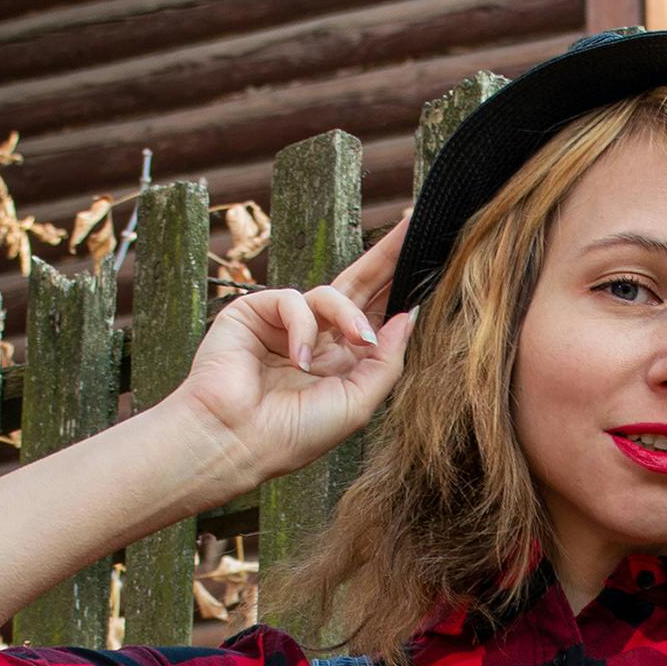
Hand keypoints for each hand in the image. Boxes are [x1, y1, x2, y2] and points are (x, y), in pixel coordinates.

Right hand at [172, 218, 418, 490]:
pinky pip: (293, 300)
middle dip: (385, 258)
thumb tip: (408, 316)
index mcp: (341, 362)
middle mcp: (316, 338)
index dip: (399, 291)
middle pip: (358, 286)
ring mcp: (285, 324)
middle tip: (412, 224)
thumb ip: (386, 360)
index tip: (429, 264)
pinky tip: (298, 358)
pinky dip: (303, 326)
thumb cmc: (294, 434)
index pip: (375, 317)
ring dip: (350, 315)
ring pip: (330, 294)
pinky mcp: (255, 312)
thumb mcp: (357, 402)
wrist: (237, 441)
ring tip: (358, 340)